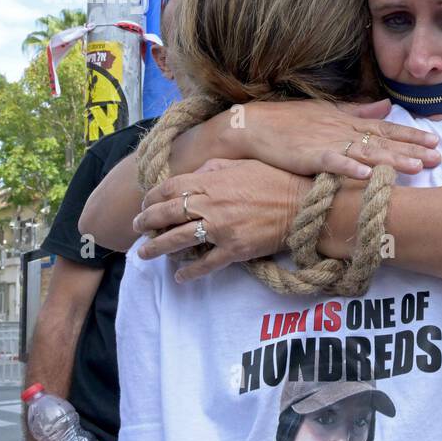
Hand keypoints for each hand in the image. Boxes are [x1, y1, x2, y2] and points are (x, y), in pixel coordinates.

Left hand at [133, 159, 310, 280]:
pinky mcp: (235, 250)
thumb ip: (213, 168)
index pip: (169, 189)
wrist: (304, 205)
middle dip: (146, 222)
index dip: (151, 198)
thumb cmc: (276, 180)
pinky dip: (189, 272)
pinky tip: (179, 276)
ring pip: (178, 241)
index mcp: (211, 181)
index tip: (145, 204)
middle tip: (137, 229)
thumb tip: (192, 176)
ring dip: (157, 248)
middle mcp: (211, 205)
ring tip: (145, 254)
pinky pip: (206, 264)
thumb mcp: (242, 164)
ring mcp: (222, 230)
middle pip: (167, 214)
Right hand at [230, 99, 439, 178]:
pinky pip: (332, 162)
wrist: (254, 126)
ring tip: (415, 166)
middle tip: (438, 158)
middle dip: (411, 150)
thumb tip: (386, 106)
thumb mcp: (328, 112)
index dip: (411, 135)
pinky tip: (365, 173)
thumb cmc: (290, 122)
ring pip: (365, 151)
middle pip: (383, 142)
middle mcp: (342, 131)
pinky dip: (348, 167)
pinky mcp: (309, 155)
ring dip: (391, 159)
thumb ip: (359, 111)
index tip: (435, 142)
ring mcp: (326, 142)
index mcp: (348, 122)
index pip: (386, 129)